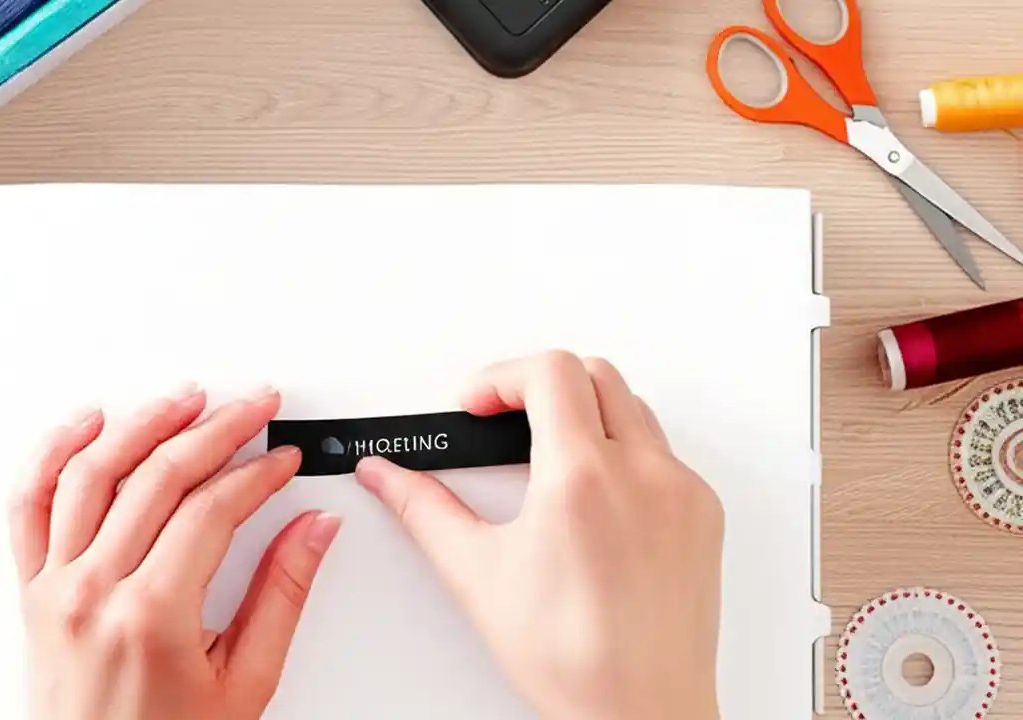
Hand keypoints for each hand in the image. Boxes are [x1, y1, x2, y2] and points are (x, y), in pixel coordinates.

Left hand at [11, 386, 341, 719]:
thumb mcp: (245, 680)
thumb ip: (282, 594)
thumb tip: (313, 531)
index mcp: (151, 616)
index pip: (212, 509)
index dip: (257, 473)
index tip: (282, 459)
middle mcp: (94, 592)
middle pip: (159, 476)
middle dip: (217, 428)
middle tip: (253, 406)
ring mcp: (55, 585)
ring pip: (92, 473)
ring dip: (141, 423)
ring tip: (184, 398)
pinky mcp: (31, 588)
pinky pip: (27, 504)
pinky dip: (51, 453)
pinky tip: (85, 425)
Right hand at [355, 352, 723, 719]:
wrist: (641, 712)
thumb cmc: (572, 659)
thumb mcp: (477, 574)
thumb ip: (423, 509)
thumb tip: (388, 477)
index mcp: (582, 477)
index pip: (548, 371)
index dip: (501, 376)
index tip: (477, 405)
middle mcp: (642, 473)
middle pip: (593, 374)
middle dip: (540, 384)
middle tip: (503, 419)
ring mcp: (681, 491)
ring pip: (632, 407)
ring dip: (585, 412)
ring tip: (546, 458)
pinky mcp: (703, 514)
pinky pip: (663, 452)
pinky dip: (624, 452)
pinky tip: (593, 495)